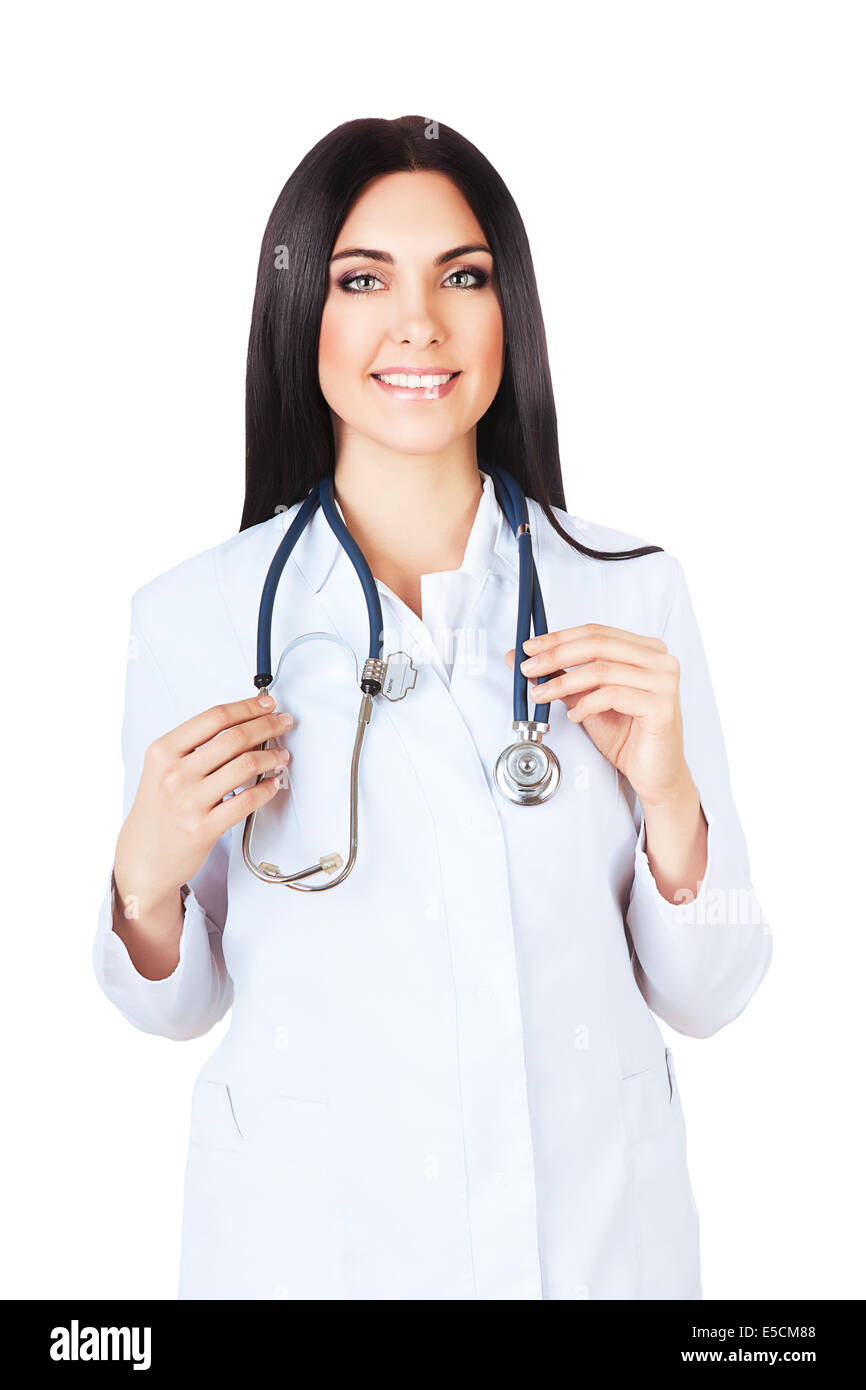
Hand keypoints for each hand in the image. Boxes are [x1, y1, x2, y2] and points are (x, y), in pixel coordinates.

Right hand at [113, 694, 293, 917]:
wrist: (142, 856)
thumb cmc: (157, 810)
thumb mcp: (162, 768)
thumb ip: (194, 746)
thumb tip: (242, 724)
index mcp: (163, 751)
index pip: (214, 717)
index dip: (247, 707)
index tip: (266, 704)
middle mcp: (174, 774)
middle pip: (234, 737)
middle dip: (268, 725)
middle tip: (283, 722)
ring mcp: (189, 801)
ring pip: (246, 765)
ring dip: (272, 756)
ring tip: (281, 755)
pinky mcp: (204, 828)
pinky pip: (247, 800)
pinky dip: (268, 788)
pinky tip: (273, 783)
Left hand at [505, 623, 689, 806]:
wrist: (654, 772)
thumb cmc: (627, 735)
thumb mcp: (586, 699)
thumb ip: (560, 676)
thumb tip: (522, 659)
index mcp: (646, 650)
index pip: (596, 632)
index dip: (559, 638)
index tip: (530, 648)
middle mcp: (660, 660)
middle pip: (598, 644)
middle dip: (556, 655)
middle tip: (529, 668)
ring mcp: (664, 682)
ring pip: (602, 670)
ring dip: (563, 682)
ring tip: (543, 695)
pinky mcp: (662, 706)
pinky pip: (613, 695)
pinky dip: (587, 705)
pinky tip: (576, 716)